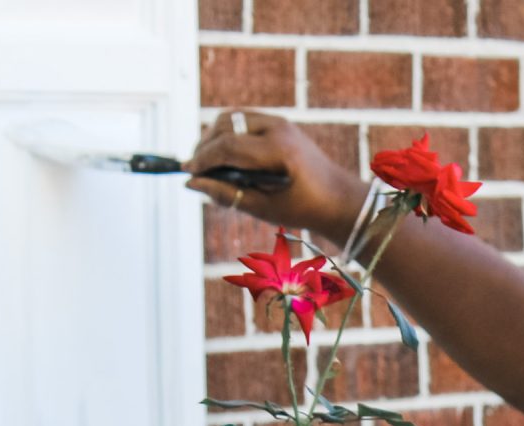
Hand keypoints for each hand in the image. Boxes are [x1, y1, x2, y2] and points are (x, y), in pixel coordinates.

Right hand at [183, 109, 366, 238]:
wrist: (337, 197)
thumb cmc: (303, 208)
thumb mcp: (262, 208)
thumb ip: (226, 194)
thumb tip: (192, 184)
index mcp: (277, 151)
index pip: (228, 145)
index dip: (202, 159)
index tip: (187, 173)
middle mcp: (278, 128)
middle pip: (226, 125)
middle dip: (205, 146)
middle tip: (194, 170)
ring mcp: (279, 122)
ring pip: (232, 118)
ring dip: (214, 137)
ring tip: (206, 163)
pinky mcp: (278, 123)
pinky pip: (243, 120)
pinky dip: (227, 134)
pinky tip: (222, 155)